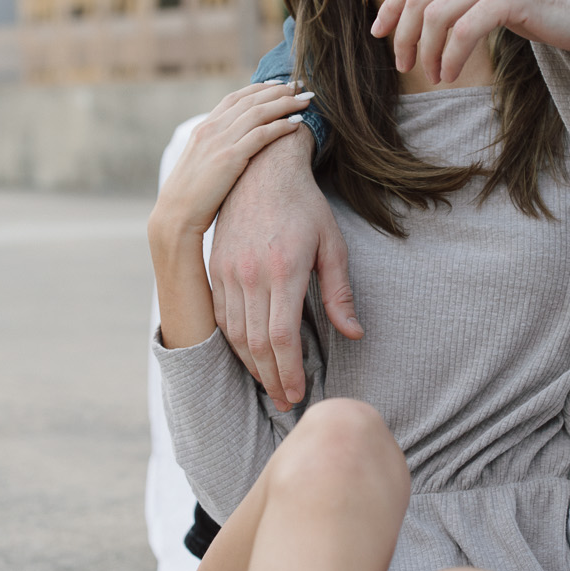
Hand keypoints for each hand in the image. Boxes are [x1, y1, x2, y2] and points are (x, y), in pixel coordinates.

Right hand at [151, 84, 312, 241]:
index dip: (260, 88)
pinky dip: (280, 126)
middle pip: (250, 100)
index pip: (235, 98)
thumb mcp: (200, 163)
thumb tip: (236, 146)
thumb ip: (216, 148)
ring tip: (306, 101)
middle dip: (279, 91)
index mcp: (203, 128)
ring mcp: (219, 143)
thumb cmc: (191, 196)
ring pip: (258, 113)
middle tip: (300, 86)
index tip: (279, 85)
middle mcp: (211, 130)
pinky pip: (260, 135)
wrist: (176, 215)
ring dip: (285, 104)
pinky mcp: (229, 159)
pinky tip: (296, 124)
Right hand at [210, 126, 361, 410]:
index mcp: (284, 269)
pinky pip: (222, 315)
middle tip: (284, 401)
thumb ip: (340, 293)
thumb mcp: (332, 245)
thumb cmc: (305, 206)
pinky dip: (234, 342)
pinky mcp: (215, 267)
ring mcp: (228, 271)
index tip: (297, 394)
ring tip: (269, 384)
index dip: (288, 371)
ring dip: (251, 365)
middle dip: (271, 378)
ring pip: (235, 334)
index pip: (281, 337)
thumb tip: (354, 333)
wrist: (261, 168)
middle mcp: (250, 274)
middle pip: (256, 344)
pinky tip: (249, 355)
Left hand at [370, 0, 569, 80]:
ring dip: (427, 51)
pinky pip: (463, 31)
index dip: (393, 5)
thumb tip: (424, 13)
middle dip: (404, 34)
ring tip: (433, 74)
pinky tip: (450, 74)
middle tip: (403, 64)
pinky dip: (451, 57)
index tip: (381, 34)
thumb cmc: (549, 7)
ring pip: (437, 15)